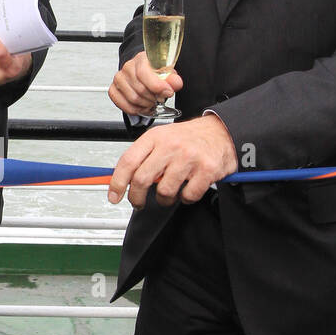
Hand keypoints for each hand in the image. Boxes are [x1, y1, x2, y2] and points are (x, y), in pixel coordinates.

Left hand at [108, 115, 238, 208]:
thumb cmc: (189, 138)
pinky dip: (186, 198)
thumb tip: (123, 179)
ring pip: (164, 191)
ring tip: (169, 193)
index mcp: (155, 137)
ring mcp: (189, 157)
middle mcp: (171, 146)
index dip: (117, 182)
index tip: (114, 196)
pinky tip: (188, 188)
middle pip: (142, 179)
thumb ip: (144, 156)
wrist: (221, 131)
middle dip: (136, 197)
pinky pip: (188, 196)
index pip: (128, 161)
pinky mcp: (206, 169)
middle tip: (138, 203)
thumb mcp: (162, 138)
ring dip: (164, 199)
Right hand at [109, 51, 182, 116]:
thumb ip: (173, 79)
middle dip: (153, 98)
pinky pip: (123, 104)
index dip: (157, 86)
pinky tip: (142, 106)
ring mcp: (119, 78)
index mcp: (142, 59)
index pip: (144, 73)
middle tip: (159, 98)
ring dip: (145, 104)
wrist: (145, 76)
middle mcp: (128, 67)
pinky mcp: (113, 89)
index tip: (167, 92)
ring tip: (151, 102)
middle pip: (140, 89)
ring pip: (133, 98)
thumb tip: (175, 83)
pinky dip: (135, 109)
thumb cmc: (156, 74)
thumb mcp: (168, 74)